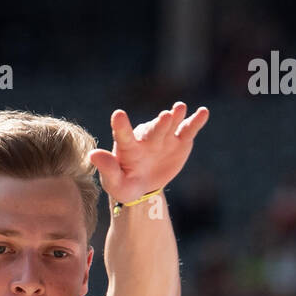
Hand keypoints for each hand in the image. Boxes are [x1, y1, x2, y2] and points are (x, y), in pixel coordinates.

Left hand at [88, 103, 208, 205]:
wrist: (145, 186)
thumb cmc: (125, 184)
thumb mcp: (115, 183)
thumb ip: (107, 169)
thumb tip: (93, 155)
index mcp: (128, 147)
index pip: (123, 136)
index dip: (121, 126)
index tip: (118, 115)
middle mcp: (146, 137)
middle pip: (153, 130)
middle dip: (159, 124)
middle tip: (165, 117)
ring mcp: (164, 136)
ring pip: (171, 125)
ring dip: (175, 117)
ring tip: (179, 109)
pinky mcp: (180, 140)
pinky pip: (188, 130)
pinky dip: (195, 121)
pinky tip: (203, 113)